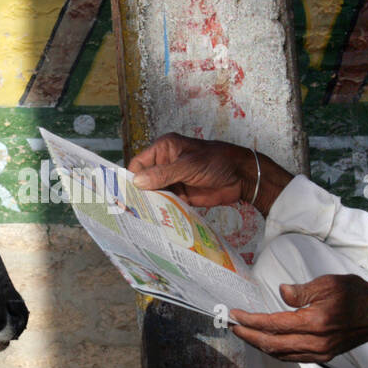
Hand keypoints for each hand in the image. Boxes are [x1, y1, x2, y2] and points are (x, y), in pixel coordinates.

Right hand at [128, 132, 292, 215]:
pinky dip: (162, 210)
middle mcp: (165, 163)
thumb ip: (163, 174)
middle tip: (129, 209)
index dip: (132, 178)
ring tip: (139, 217)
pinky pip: (166, 203)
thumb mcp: (189, 165)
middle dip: (139, 193)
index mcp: (164, 148)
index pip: (139, 163)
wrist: (242, 177)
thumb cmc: (218, 162)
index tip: (125, 195)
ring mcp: (172, 180)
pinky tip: (155, 219)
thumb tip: (137, 182)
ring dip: (150, 203)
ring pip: (153, 193)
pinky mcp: (181, 194)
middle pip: (144, 180)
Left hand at [230, 275, 367, 361]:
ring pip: (281, 354)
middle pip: (272, 345)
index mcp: (315, 322)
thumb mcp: (328, 284)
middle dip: (249, 336)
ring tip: (245, 334)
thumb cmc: (356, 295)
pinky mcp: (323, 356)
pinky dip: (275, 351)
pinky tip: (267, 342)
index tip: (236, 315)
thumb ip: (301, 291)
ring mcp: (319, 352)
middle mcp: (315, 342)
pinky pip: (292, 357)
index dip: (251, 321)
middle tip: (233, 327)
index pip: (274, 324)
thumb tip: (281, 292)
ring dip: (260, 345)